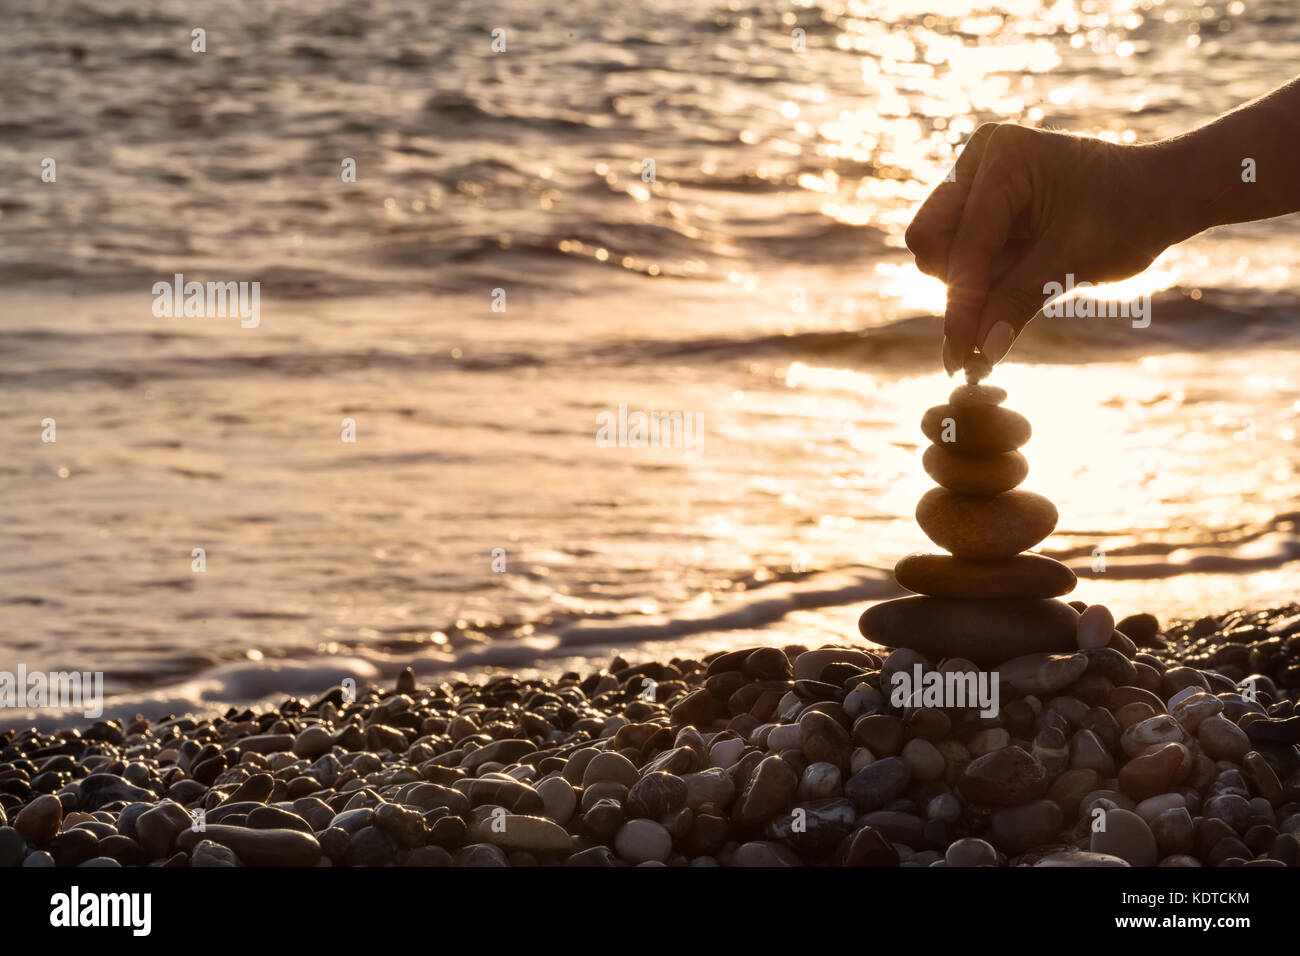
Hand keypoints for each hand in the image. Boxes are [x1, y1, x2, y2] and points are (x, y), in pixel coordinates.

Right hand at [905, 123, 1184, 371]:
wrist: (1160, 196)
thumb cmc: (1129, 215)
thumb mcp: (1074, 261)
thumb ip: (1017, 301)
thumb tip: (979, 352)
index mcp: (1005, 156)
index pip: (966, 243)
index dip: (963, 303)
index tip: (960, 355)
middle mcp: (980, 160)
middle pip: (932, 240)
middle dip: (960, 284)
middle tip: (999, 313)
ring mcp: (975, 179)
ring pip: (940, 251)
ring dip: (973, 283)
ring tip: (1028, 280)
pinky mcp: (979, 202)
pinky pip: (958, 252)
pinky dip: (981, 279)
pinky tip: (1017, 279)